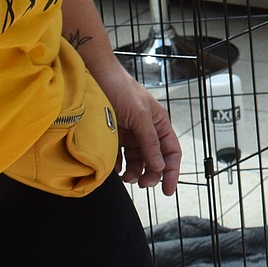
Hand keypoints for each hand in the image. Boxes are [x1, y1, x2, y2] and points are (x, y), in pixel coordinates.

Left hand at [92, 67, 182, 194]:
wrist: (95, 77)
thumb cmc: (121, 90)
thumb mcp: (140, 116)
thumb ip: (150, 142)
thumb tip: (160, 166)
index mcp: (159, 124)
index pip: (172, 152)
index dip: (172, 171)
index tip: (167, 190)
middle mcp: (146, 130)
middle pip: (155, 159)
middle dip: (151, 174)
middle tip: (142, 183)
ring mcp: (130, 134)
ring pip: (137, 160)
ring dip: (134, 171)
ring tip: (126, 177)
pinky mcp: (114, 136)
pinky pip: (120, 157)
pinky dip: (119, 165)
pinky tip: (115, 169)